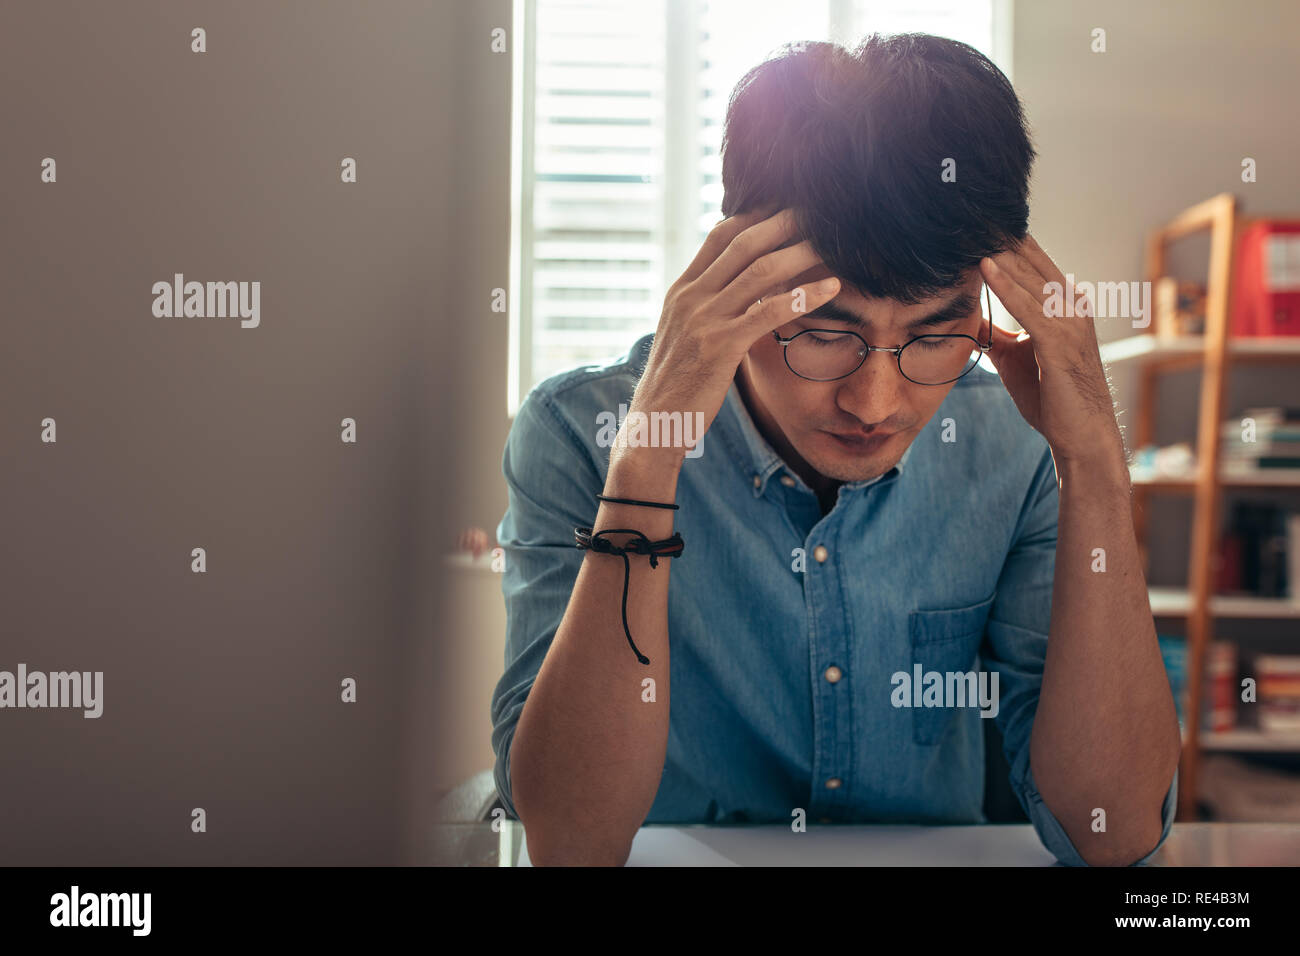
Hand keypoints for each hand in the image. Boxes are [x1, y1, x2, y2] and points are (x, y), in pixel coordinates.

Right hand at [627, 208, 839, 458]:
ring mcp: (704, 320)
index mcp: (681, 291)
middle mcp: (690, 298)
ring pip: (760, 271)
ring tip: (833, 241)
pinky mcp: (721, 347)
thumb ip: (706, 309)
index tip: (789, 207)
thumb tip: (737, 292)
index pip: (720, 236)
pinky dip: (804, 295)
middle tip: (820, 211)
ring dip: (801, 251)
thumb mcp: (684, 337)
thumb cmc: (676, 387)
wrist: (654, 426)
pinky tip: (833, 286)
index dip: (757, 215)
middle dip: (784, 222)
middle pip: (743, 243)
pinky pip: (769, 311)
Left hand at [979, 235, 1124, 469]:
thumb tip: (970, 320)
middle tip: (968, 212)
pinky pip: (1028, 307)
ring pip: (1029, 279)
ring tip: (970, 230)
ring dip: (999, 254)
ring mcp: (1070, 322)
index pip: (1031, 264)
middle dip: (1000, 238)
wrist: (1079, 435)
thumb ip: (997, 335)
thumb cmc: (1051, 398)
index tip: (973, 222)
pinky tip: (984, 268)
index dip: (1004, 242)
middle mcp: (1072, 306)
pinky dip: (1006, 286)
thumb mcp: (1015, 358)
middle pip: (1031, 262)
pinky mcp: (1060, 343)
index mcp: (1064, 306)